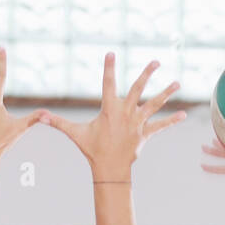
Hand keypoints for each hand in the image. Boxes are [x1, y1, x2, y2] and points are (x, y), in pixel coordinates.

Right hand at [38, 54, 184, 175]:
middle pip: (138, 89)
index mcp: (109, 110)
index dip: (108, 68)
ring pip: (153, 105)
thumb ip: (59, 123)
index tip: (110, 53)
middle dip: (147, 74)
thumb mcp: (75, 134)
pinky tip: (183, 114)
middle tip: (156, 61)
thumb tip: (40, 116)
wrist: (109, 170)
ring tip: (177, 82)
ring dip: (166, 93)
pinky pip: (160, 126)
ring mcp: (137, 124)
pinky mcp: (145, 135)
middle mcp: (126, 114)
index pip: (108, 84)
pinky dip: (171, 121)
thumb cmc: (92, 150)